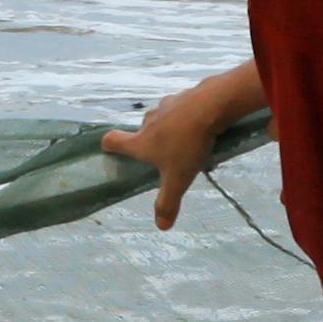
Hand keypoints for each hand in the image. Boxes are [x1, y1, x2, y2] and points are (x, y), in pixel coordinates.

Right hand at [102, 62, 264, 228]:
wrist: (212, 105)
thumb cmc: (188, 145)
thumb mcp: (178, 179)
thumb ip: (168, 202)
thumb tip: (161, 226)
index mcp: (140, 141)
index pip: (112, 140)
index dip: (110, 145)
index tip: (112, 150)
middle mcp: (148, 120)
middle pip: (141, 130)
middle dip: (149, 141)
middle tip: (165, 155)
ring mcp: (166, 104)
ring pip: (162, 118)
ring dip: (169, 127)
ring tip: (186, 140)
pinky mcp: (185, 95)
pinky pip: (182, 108)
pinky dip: (187, 116)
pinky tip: (202, 124)